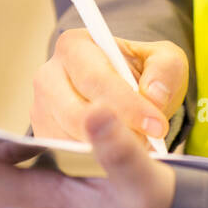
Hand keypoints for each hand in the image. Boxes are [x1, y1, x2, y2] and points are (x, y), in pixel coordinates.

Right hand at [0, 30, 188, 156]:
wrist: (127, 93)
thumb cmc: (143, 72)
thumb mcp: (165, 60)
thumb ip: (165, 70)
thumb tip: (153, 95)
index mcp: (75, 45)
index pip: (95, 78)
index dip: (127, 104)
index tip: (156, 126)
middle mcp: (49, 75)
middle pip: (77, 113)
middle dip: (117, 133)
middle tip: (150, 143)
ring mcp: (41, 108)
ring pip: (71, 139)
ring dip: (107, 150)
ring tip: (138, 145)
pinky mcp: (43, 136)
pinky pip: (66, 156)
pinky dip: (94, 161)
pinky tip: (118, 156)